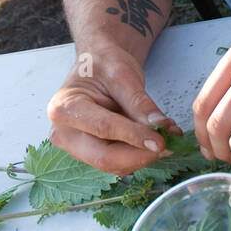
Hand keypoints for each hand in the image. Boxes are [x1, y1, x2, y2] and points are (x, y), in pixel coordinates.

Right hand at [47, 45, 182, 175]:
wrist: (95, 67)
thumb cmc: (102, 65)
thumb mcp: (123, 75)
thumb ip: (140, 103)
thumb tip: (160, 127)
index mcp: (65, 107)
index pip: (103, 128)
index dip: (134, 137)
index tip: (161, 141)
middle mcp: (64, 133)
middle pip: (104, 157)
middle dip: (139, 155)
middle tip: (166, 146)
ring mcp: (75, 148)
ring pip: (113, 165)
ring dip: (142, 156)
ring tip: (163, 138)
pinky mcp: (89, 154)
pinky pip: (116, 163)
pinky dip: (138, 156)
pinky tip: (152, 141)